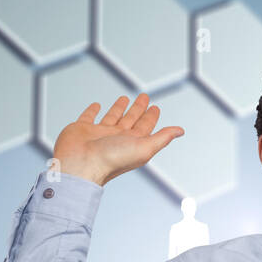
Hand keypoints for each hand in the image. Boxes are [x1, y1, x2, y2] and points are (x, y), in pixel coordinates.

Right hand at [52, 92, 183, 185]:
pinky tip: (96, 105)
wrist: (80, 164)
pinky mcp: (82, 129)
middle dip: (138, 109)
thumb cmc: (111, 160)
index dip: (151, 117)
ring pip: (112, 117)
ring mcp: (99, 134)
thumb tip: (180, 131)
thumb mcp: (144, 148)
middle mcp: (116, 138)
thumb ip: (162, 138)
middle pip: (131, 120)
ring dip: (119, 108)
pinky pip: (88, 117)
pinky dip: (92, 111)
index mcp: (132, 143)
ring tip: (125, 99)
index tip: (156, 108)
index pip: (145, 127)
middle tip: (144, 97)